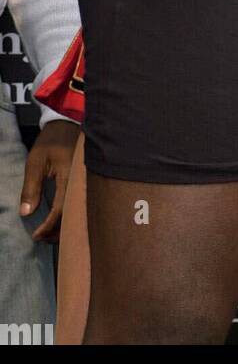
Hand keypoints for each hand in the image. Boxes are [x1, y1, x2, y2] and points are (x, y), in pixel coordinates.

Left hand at [19, 119, 79, 242]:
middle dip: (58, 232)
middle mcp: (82, 182)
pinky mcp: (86, 182)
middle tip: (41, 239)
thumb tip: (26, 214)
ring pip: (78, 212)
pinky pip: (79, 203)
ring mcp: (86, 182)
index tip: (36, 236)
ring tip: (49, 232)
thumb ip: (31, 187)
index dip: (48, 226)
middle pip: (73, 216)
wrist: (68, 124)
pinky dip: (70, 215)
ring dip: (64, 225)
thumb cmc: (51, 141)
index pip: (61, 210)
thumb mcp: (36, 162)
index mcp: (70, 177)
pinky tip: (60, 219)